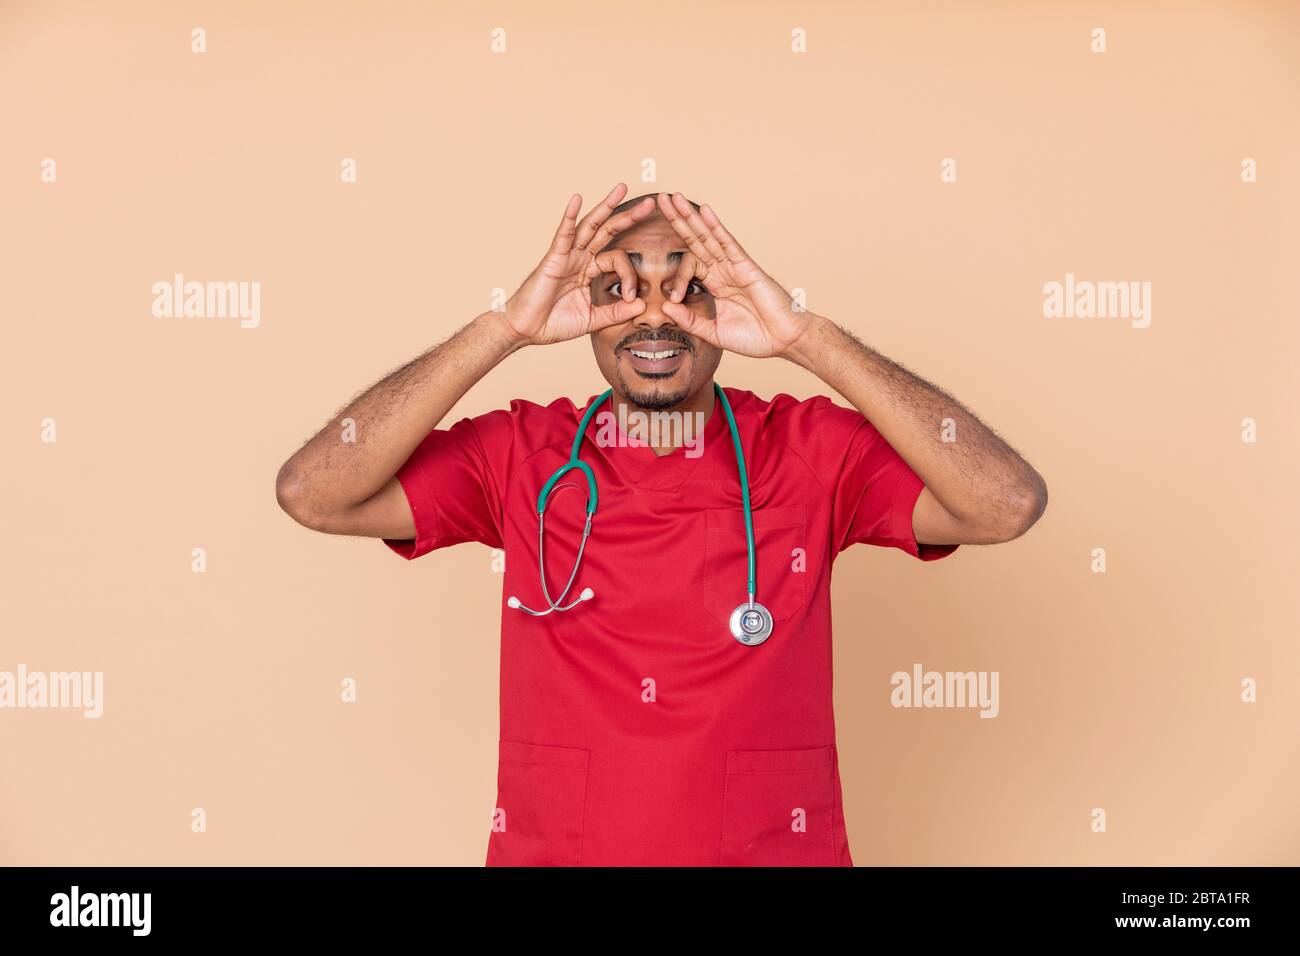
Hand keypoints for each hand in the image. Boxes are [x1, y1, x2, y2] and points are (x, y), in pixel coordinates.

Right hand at [503, 184, 653, 345]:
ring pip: (590, 226)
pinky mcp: (553, 258)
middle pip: (608, 231)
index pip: (618, 260)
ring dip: (606, 206)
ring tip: (622, 188)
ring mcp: (566, 256)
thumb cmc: (553, 323)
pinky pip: (563, 234)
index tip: (631, 296)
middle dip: (628, 217)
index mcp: (589, 271)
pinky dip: (569, 216)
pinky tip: (577, 199)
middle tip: (650, 203)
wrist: (526, 330)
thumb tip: (641, 306)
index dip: (630, 276)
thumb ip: (615, 313)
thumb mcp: (592, 319)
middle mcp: (579, 258)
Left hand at [656, 193, 815, 358]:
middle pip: (695, 241)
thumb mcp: (714, 333)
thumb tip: (665, 307)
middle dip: (677, 221)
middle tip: (660, 200)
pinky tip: (703, 210)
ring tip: (673, 197)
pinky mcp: (745, 265)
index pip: (689, 265)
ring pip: (707, 236)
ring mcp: (733, 266)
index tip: (670, 297)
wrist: (783, 341)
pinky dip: (715, 226)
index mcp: (715, 286)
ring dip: (689, 216)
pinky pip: (727, 242)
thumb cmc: (755, 338)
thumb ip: (690, 321)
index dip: (675, 276)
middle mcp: (722, 271)